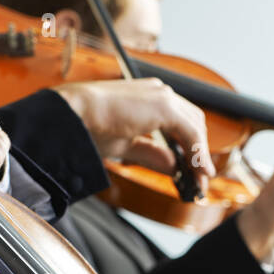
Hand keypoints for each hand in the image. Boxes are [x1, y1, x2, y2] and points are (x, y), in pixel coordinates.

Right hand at [51, 78, 215, 193]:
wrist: (73, 115)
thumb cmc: (89, 127)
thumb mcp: (127, 145)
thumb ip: (153, 154)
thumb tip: (175, 168)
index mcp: (149, 97)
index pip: (181, 121)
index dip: (190, 146)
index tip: (193, 170)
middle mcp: (159, 92)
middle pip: (193, 123)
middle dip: (199, 153)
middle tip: (200, 180)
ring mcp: (163, 96)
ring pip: (195, 128)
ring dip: (199, 156)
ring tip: (199, 181)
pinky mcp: (164, 106)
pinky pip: (191, 133)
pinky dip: (198, 153)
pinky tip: (199, 171)